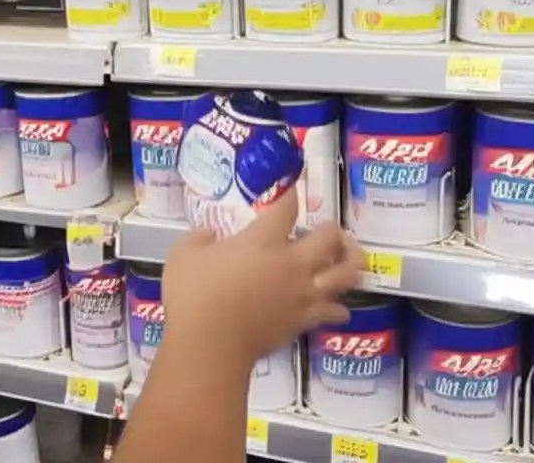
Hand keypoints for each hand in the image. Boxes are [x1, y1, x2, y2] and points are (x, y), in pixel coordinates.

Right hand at [161, 190, 365, 366]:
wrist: (210, 345)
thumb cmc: (193, 296)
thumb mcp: (183, 255)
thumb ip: (198, 239)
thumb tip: (208, 235)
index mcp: (263, 240)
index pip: (286, 207)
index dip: (291, 193)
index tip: (292, 188)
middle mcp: (292, 262)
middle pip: (330, 237)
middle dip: (332, 230)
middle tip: (326, 232)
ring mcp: (302, 293)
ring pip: (346, 273)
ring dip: (350, 262)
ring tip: (345, 259)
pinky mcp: (304, 320)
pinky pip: (335, 310)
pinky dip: (338, 307)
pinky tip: (336, 305)